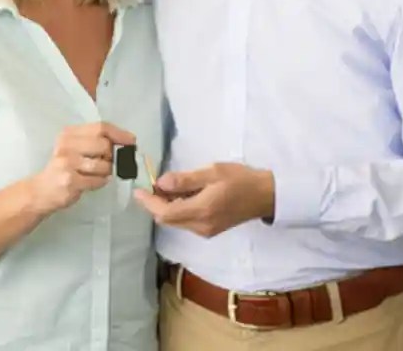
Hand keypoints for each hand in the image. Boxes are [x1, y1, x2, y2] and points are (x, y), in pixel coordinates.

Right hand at [26, 122, 136, 216]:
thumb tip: (125, 142)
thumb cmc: (63, 168)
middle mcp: (66, 145)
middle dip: (111, 156)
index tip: (131, 141)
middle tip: (106, 163)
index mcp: (68, 134)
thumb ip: (93, 142)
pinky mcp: (70, 181)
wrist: (41, 191)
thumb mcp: (73, 148)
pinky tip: (91, 182)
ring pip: (103, 165)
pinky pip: (98, 180)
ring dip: (106, 172)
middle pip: (104, 145)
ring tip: (96, 174)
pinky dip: (100, 182)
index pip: (100, 127)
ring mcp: (67, 163)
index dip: (119, 134)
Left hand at [133, 163, 274, 237]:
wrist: (266, 195)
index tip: (137, 190)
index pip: (165, 212)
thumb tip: (160, 183)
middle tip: (152, 184)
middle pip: (167, 219)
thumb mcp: (212, 172)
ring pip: (175, 222)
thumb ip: (185, 179)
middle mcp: (200, 226)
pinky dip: (177, 210)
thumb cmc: (241, 179)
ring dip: (166, 207)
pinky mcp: (209, 230)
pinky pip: (185, 222)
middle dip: (155, 204)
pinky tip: (182, 195)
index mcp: (201, 210)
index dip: (148, 202)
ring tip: (167, 187)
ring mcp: (205, 231)